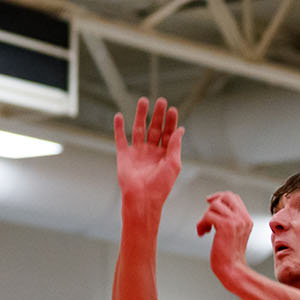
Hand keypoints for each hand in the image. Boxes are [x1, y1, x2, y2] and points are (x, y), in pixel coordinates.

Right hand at [114, 96, 183, 212]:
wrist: (142, 198)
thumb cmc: (160, 186)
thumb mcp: (174, 164)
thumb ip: (175, 145)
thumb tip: (180, 129)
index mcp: (165, 154)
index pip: (169, 133)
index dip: (171, 121)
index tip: (172, 109)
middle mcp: (151, 151)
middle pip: (155, 128)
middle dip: (158, 115)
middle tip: (161, 101)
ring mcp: (137, 152)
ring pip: (139, 129)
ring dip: (140, 115)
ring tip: (143, 101)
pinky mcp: (124, 155)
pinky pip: (120, 138)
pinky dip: (118, 127)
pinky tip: (118, 116)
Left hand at [196, 191, 253, 286]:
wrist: (232, 269)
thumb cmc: (229, 255)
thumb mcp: (234, 234)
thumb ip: (229, 220)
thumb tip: (214, 206)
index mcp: (246, 220)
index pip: (234, 197)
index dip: (220, 197)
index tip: (210, 203)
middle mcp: (243, 218)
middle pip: (226, 196)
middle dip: (213, 202)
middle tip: (207, 215)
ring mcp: (235, 221)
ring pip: (214, 205)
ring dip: (205, 217)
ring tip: (205, 229)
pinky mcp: (225, 226)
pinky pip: (208, 215)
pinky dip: (201, 224)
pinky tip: (202, 233)